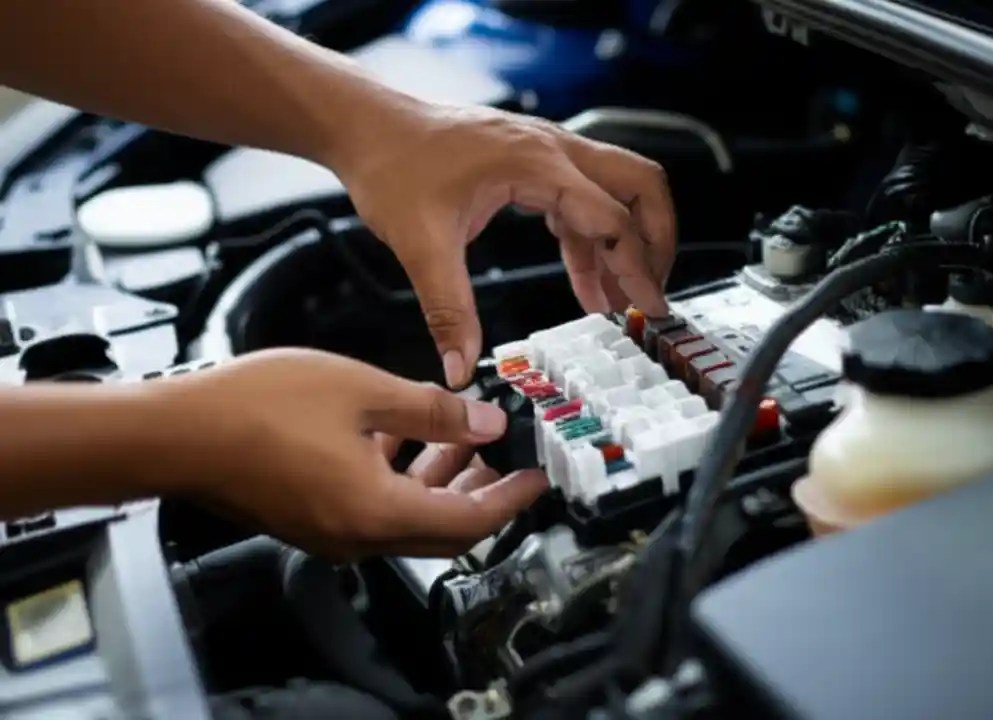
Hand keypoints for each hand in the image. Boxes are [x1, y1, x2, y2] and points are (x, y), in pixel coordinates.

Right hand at [154, 348, 546, 560]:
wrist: (175, 433)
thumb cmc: (257, 408)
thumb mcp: (364, 393)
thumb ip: (434, 411)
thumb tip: (486, 421)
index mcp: (378, 513)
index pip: (470, 522)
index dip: (510, 499)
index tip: (536, 478)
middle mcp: (357, 536)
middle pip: (442, 528)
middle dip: (481, 492)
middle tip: (504, 456)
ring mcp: (331, 532)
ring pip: (408, 517)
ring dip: (440, 479)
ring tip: (459, 434)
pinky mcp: (310, 519)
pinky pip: (373, 508)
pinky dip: (400, 477)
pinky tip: (401, 433)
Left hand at [330, 96, 676, 388]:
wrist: (367, 125)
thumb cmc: (392, 164)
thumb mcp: (420, 245)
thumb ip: (449, 310)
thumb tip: (461, 367)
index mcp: (537, 164)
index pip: (614, 218)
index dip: (638, 268)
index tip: (650, 309)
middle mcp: (553, 150)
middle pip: (641, 186)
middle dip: (658, 242)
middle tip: (654, 294)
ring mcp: (547, 154)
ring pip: (619, 192)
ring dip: (627, 245)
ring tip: (622, 304)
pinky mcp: (534, 166)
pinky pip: (584, 203)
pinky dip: (594, 244)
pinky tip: (588, 287)